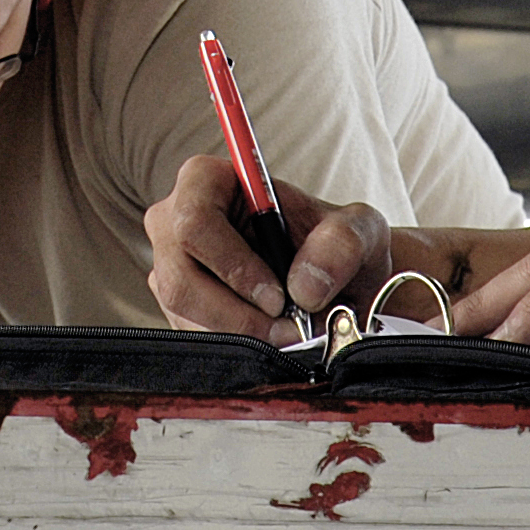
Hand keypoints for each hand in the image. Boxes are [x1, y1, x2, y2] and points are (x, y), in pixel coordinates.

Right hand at [145, 154, 389, 341]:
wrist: (335, 283)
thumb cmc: (337, 244)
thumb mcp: (359, 231)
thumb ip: (341, 244)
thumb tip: (303, 287)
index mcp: (206, 181)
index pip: (193, 222)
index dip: (232, 266)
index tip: (278, 297)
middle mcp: (174, 221)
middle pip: (179, 280)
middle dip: (237, 316)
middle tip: (287, 331)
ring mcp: (170, 267)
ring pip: (185, 316)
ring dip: (241, 336)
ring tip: (287, 334)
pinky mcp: (177, 308)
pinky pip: (193, 338)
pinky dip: (236, 348)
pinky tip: (268, 338)